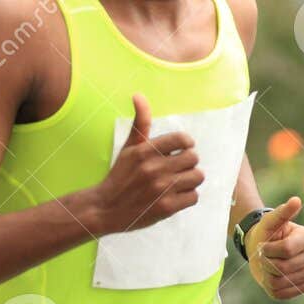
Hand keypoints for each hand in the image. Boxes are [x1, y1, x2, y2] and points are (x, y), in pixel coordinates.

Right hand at [85, 95, 203, 234]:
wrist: (106, 208)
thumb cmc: (120, 176)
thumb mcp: (128, 148)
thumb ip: (140, 123)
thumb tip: (138, 95)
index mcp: (145, 151)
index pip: (182, 139)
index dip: (187, 144)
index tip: (182, 149)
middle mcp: (154, 168)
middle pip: (194, 158)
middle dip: (189, 162)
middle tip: (180, 168)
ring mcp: (161, 188)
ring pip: (197, 177)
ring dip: (191, 180)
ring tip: (180, 182)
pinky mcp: (166, 207)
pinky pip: (194, 197)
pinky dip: (188, 197)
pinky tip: (177, 196)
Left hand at [246, 196, 303, 299]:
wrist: (264, 249)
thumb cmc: (267, 233)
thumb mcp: (270, 221)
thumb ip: (282, 212)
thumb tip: (296, 200)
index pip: (286, 250)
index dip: (268, 249)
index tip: (262, 245)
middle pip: (283, 268)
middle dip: (266, 262)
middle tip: (264, 256)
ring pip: (280, 282)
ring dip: (267, 274)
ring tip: (268, 265)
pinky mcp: (303, 287)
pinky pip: (282, 293)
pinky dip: (271, 286)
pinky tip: (273, 275)